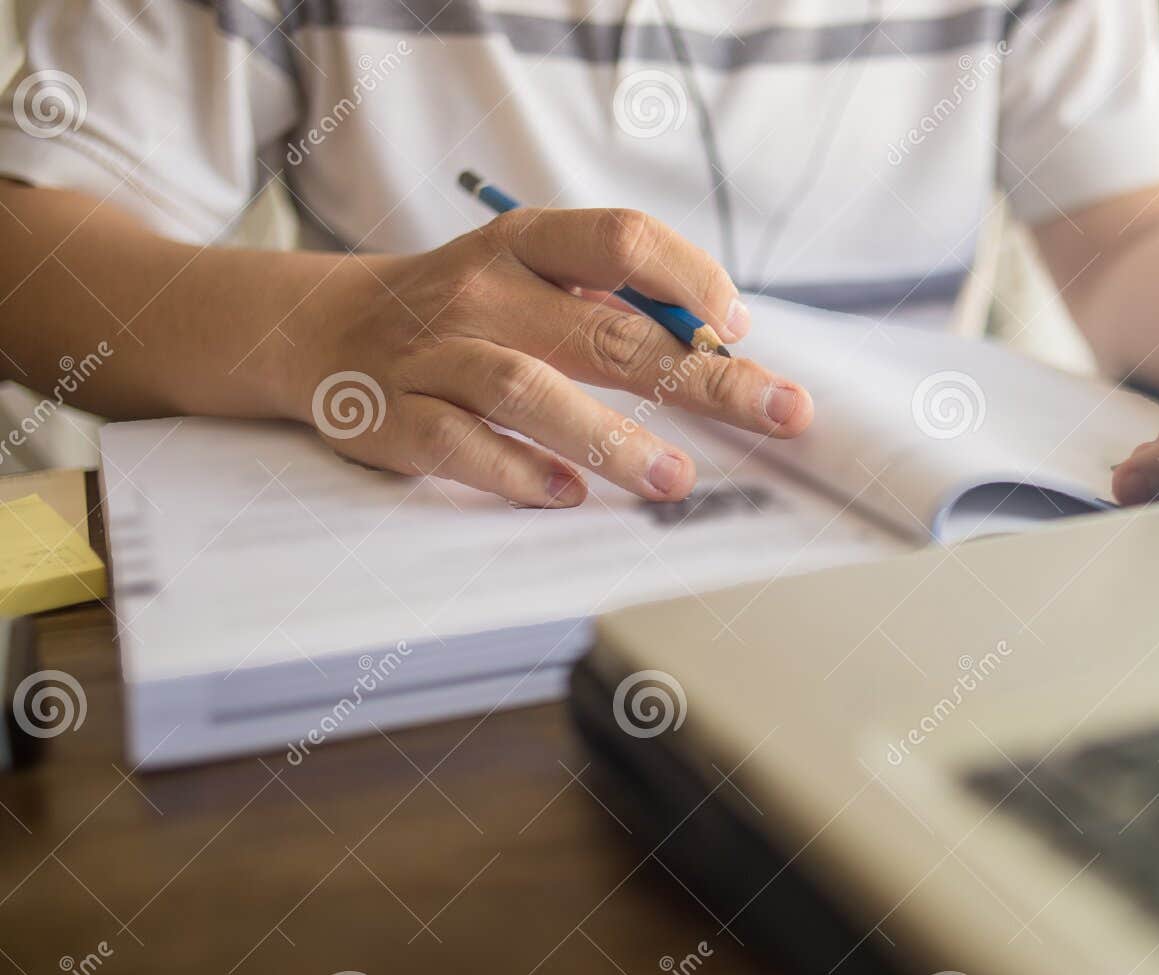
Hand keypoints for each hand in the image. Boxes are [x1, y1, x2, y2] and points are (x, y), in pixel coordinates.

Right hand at [287, 208, 811, 506]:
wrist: (323, 330)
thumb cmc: (461, 310)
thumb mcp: (527, 277)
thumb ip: (610, 303)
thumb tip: (720, 345)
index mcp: (524, 244)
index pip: (621, 240)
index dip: (692, 280)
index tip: (737, 330)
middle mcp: (482, 290)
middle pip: (608, 332)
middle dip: (705, 377)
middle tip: (778, 411)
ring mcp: (436, 354)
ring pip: (530, 390)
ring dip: (612, 439)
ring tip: (676, 478)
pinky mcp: (397, 417)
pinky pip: (462, 445)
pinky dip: (518, 470)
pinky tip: (567, 493)